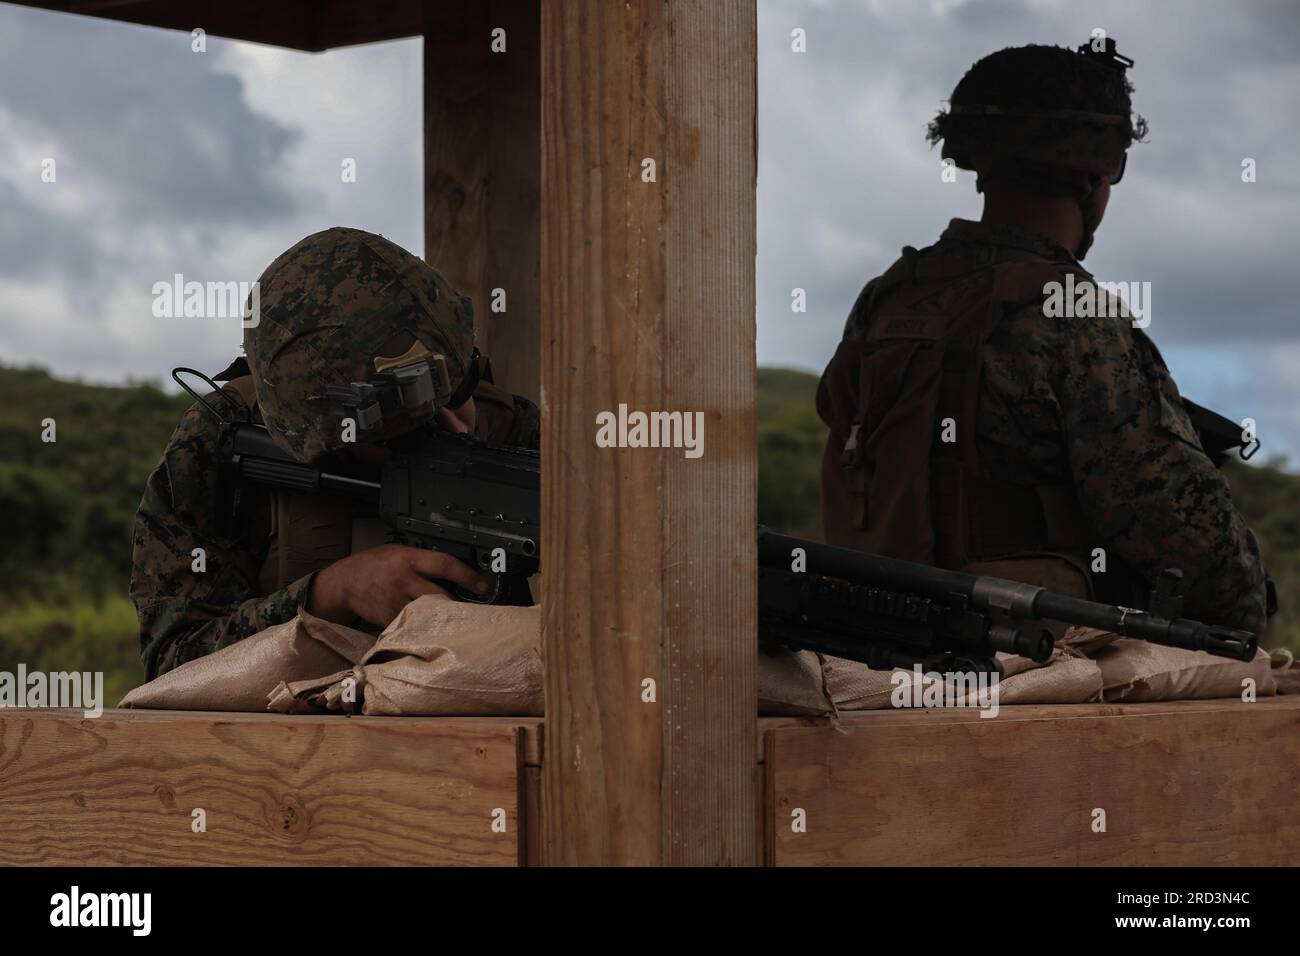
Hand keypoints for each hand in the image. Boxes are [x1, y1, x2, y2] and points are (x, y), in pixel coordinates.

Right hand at [306, 544, 491, 627]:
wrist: (344, 582)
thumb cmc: (374, 564)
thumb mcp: (398, 551)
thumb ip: (422, 560)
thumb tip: (453, 571)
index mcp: (408, 558)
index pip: (444, 565)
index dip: (467, 576)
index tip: (482, 585)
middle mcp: (403, 579)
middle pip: (440, 595)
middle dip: (459, 604)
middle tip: (475, 610)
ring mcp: (395, 601)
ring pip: (428, 613)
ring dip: (443, 618)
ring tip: (456, 622)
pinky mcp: (388, 618)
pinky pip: (412, 625)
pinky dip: (423, 627)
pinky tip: (431, 628)